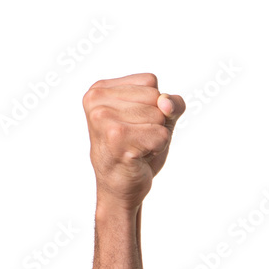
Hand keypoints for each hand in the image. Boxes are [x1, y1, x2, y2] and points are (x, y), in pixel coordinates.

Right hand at [83, 73, 184, 211]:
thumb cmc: (137, 151)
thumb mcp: (159, 119)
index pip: (150, 82)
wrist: (121, 187)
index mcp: (100, 89)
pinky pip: (160, 135)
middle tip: (137, 139)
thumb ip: (172, 103)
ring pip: (159, 116)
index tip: (135, 124)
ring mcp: (103, 118)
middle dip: (156, 122)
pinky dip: (158, 149)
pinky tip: (139, 156)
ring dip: (157, 137)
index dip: (154, 106)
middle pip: (155, 97)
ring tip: (137, 147)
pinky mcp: (116, 137)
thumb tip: (166, 103)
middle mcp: (96, 100)